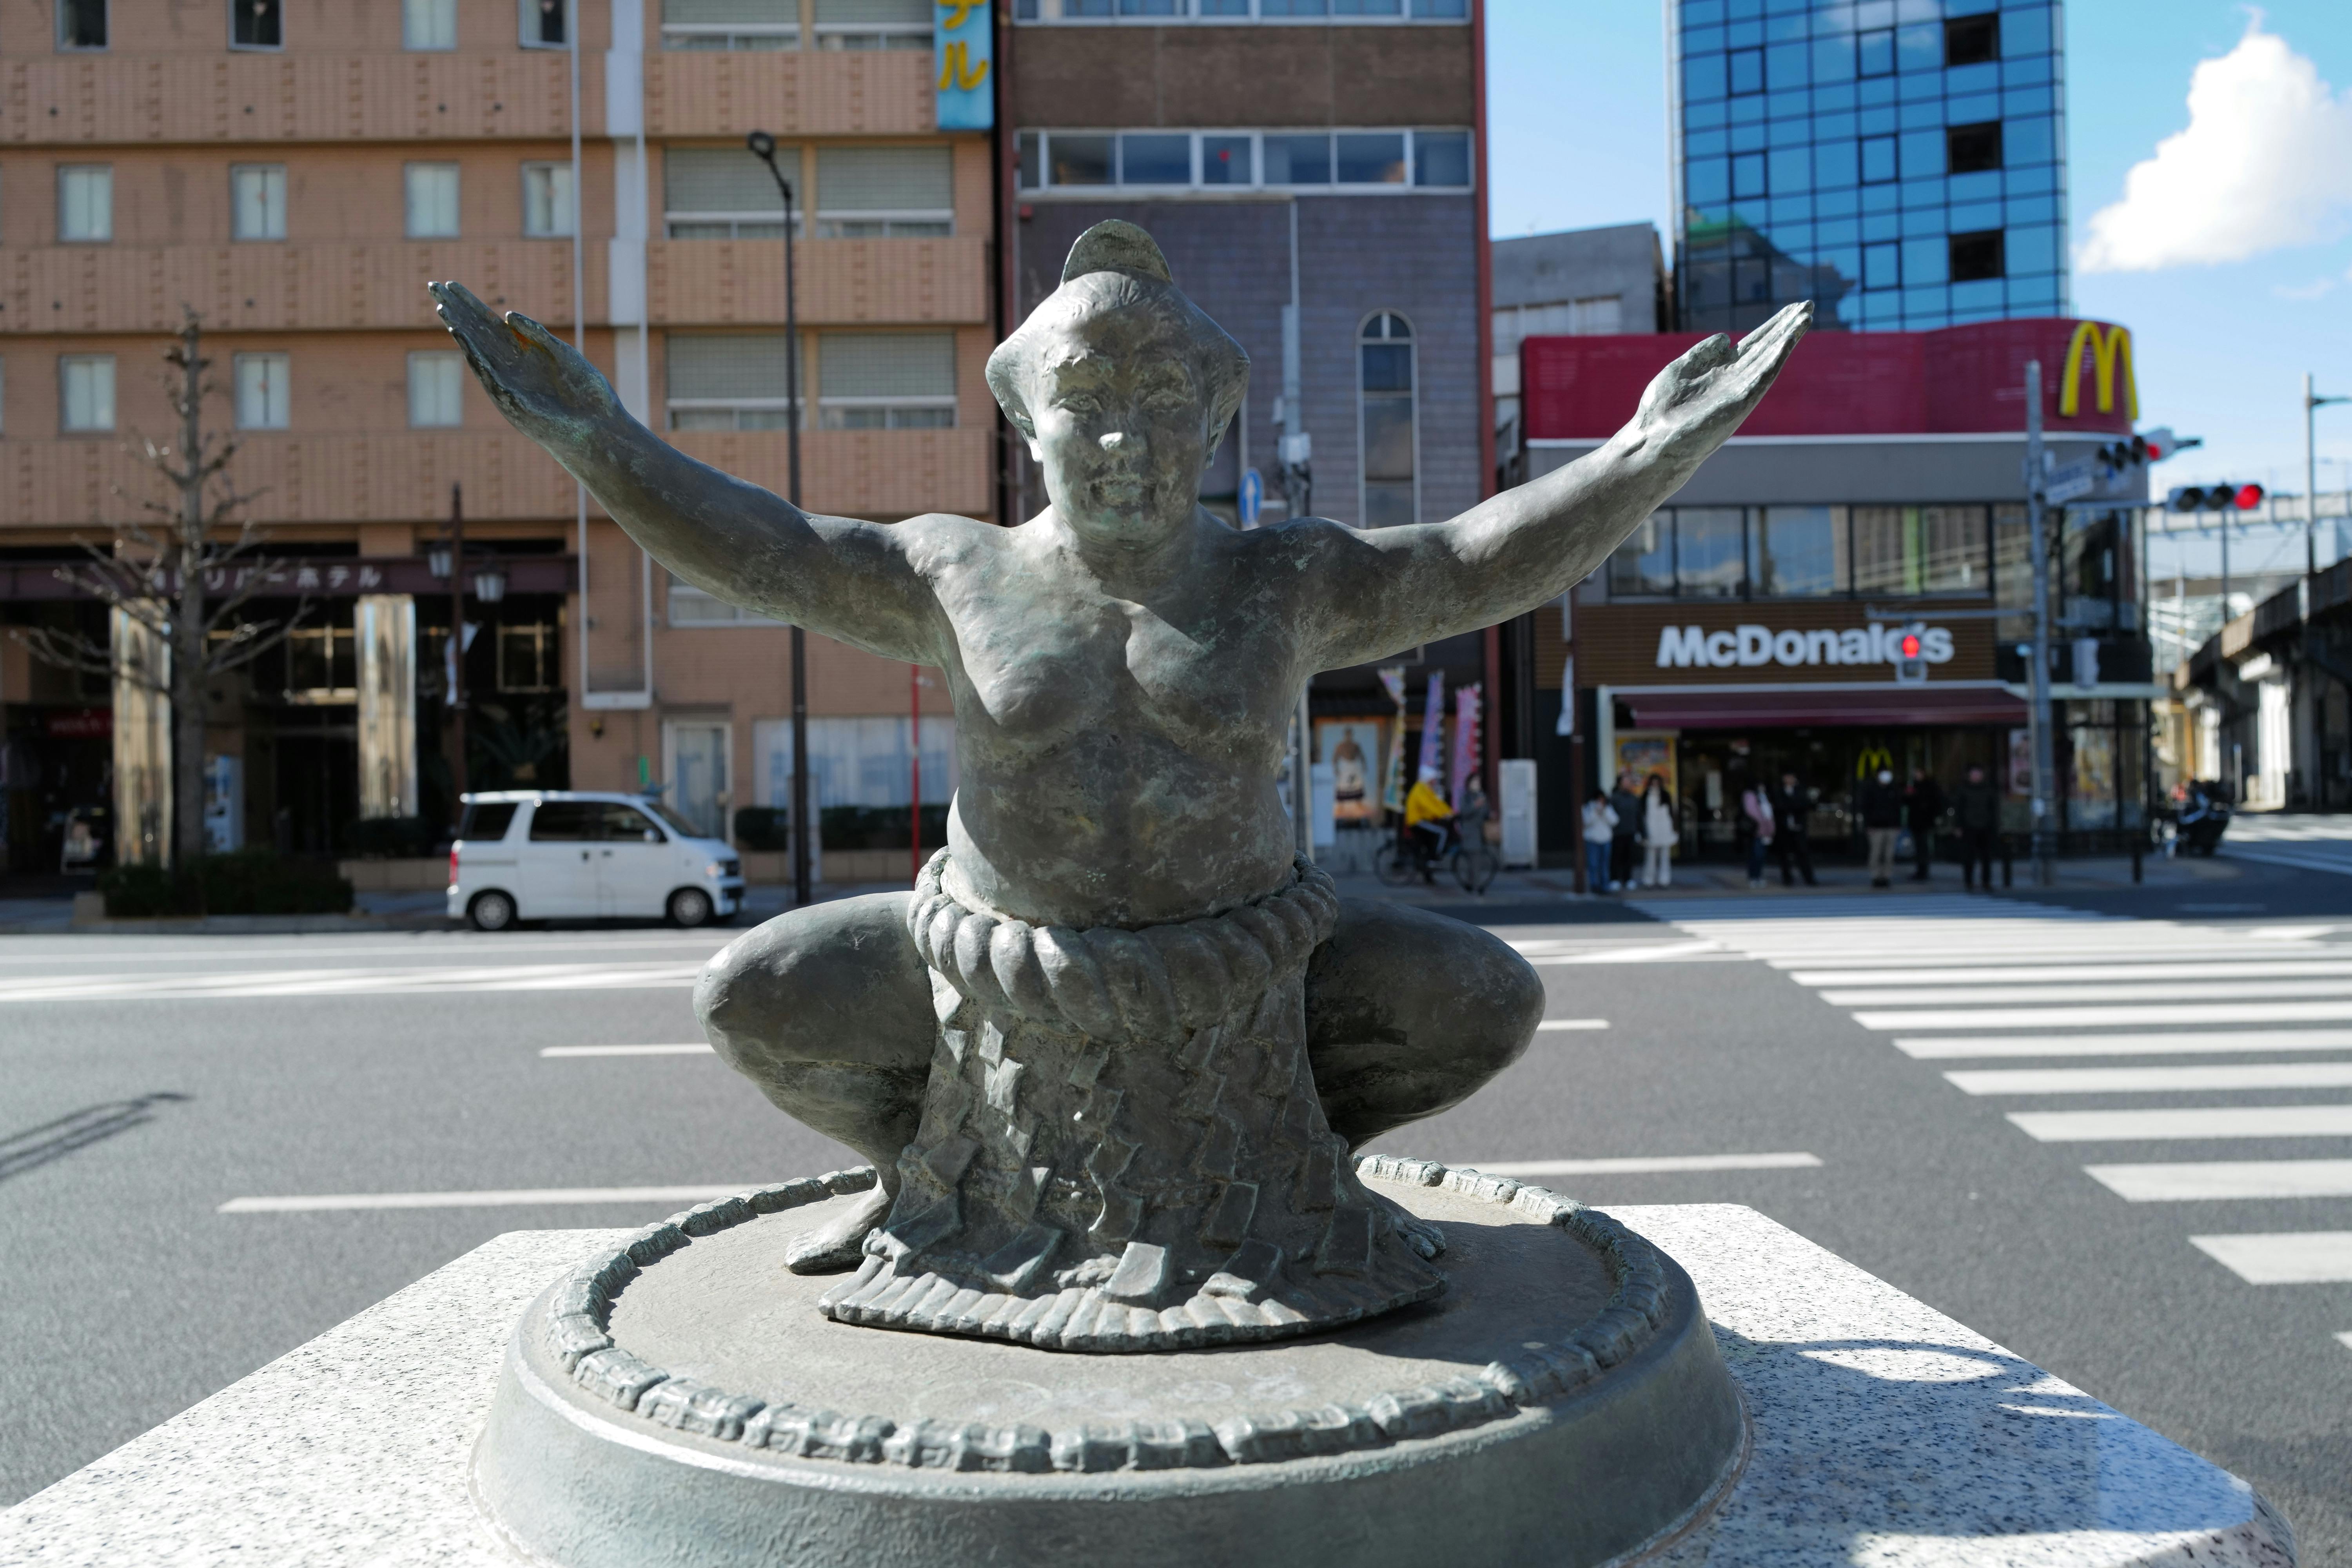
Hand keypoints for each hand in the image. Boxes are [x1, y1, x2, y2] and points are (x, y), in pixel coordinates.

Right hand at [427, 281, 620, 447]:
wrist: (600, 427)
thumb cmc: (586, 393)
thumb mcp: (563, 354)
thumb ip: (536, 334)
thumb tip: (506, 315)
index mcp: (523, 353)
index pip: (490, 323)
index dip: (471, 304)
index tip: (451, 284)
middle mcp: (510, 366)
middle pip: (477, 332)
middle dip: (456, 310)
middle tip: (433, 286)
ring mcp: (507, 384)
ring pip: (477, 351)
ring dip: (460, 329)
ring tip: (443, 308)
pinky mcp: (511, 401)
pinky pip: (488, 373)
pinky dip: (474, 353)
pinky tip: (460, 334)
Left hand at [1628, 300, 1811, 461]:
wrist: (1653, 441)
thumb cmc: (1661, 411)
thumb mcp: (1680, 370)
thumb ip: (1702, 354)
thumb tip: (1727, 338)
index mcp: (1723, 371)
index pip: (1755, 344)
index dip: (1773, 326)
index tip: (1793, 308)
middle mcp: (1736, 380)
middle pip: (1767, 348)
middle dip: (1787, 327)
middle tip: (1808, 305)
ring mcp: (1739, 392)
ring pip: (1770, 360)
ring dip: (1788, 338)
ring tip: (1805, 316)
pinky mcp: (1738, 404)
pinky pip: (1761, 378)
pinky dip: (1775, 359)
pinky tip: (1787, 341)